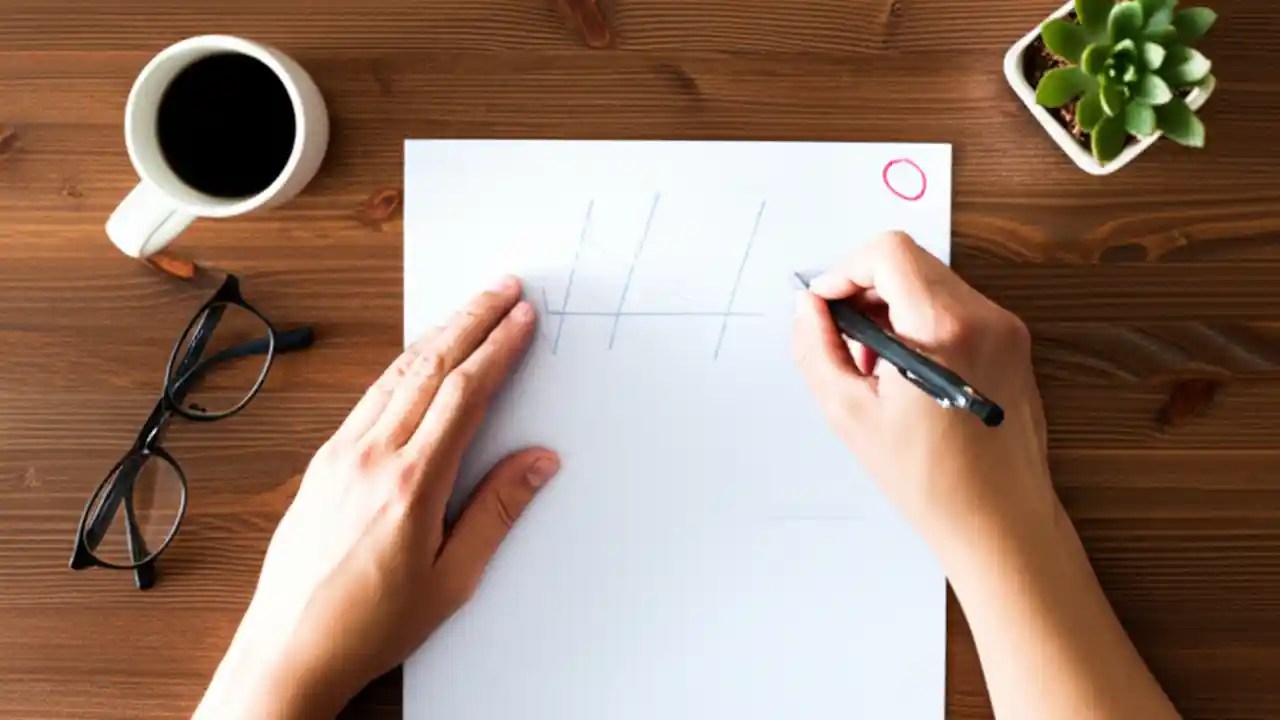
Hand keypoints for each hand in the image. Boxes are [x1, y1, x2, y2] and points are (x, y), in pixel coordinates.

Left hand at [196, 277, 558, 718]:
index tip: (522, 319)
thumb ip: (496, 511)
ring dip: (437, 334)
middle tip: (503, 289)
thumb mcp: (452, 578)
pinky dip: (402, 366)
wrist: (290, 649)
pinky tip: (417, 358)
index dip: (499, 349)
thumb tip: (537, 463)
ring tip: (469, 309)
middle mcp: (370, 456)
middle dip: (472, 320)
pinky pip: (368, 397)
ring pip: (396, 374)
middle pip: (430, 367)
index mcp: (411, 484)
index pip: (465, 393)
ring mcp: (340, 455)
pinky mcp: (322, 463)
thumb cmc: (370, 624)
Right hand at [792, 232, 1052, 552]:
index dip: (845, 271)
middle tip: (844, 341)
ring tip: (874, 366)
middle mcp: (984, 318)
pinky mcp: (1013, 344)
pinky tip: (905, 374)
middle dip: (866, 291)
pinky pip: (956, 308)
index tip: (825, 305)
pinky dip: (920, 324)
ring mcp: (1005, 329)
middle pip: (910, 262)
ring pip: (932, 282)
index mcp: (944, 328)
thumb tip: (807, 309)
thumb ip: (817, 349)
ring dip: (892, 308)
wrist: (1001, 522)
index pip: (888, 253)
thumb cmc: (934, 482)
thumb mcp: (851, 414)